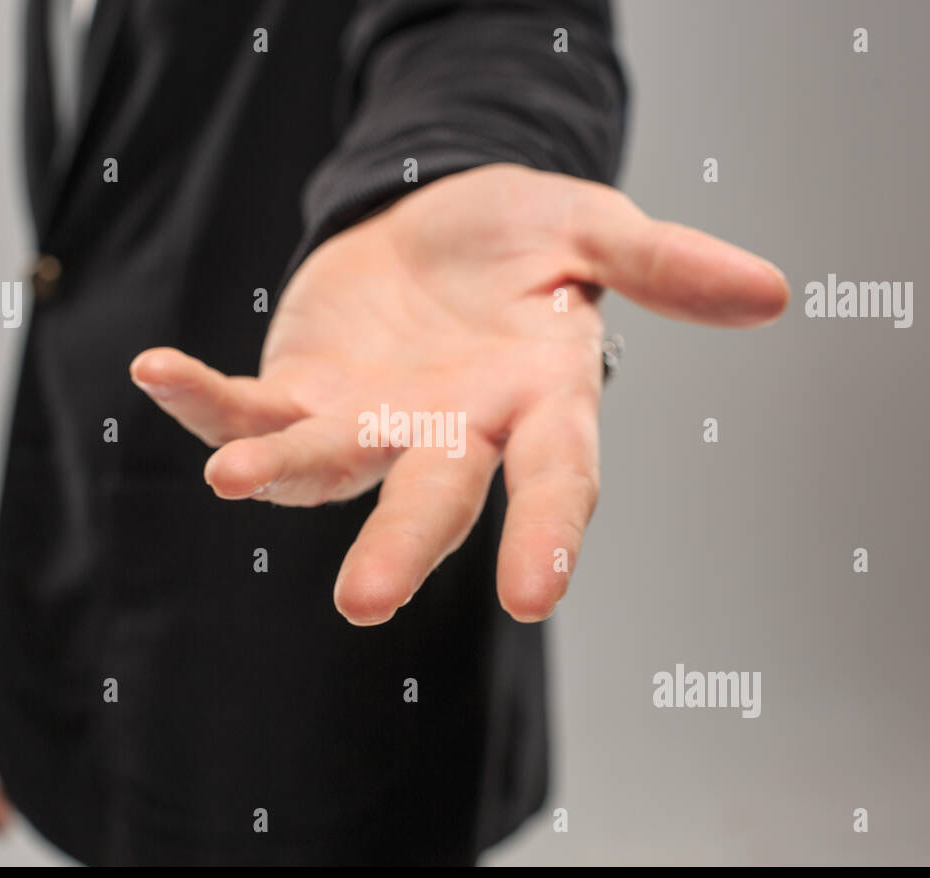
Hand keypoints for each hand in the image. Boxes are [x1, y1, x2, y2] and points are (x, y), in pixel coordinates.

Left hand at [130, 163, 787, 625]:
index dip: (547, 534)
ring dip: (283, 475)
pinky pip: (252, 408)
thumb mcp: (594, 232)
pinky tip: (158, 370)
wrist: (435, 222)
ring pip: (330, 470)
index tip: (533, 593)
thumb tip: (772, 292)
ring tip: (236, 479)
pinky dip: (207, 400)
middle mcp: (454, 433)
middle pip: (431, 500)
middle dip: (398, 546)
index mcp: (537, 404)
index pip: (554, 481)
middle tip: (363, 603)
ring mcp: (373, 423)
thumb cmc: (520, 239)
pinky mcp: (305, 392)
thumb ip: (665, 266)